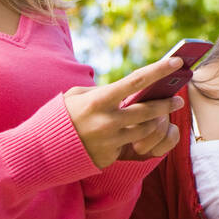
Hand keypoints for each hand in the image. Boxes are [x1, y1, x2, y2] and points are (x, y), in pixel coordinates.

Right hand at [63, 58, 184, 169]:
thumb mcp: (76, 96)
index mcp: (99, 99)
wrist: (40, 151)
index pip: (137, 80)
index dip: (159, 70)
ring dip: (155, 123)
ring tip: (161, 116)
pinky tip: (136, 134)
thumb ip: (103, 92)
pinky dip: (134, 139)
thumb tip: (127, 92)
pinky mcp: (109, 157)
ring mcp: (110, 141)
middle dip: (167, 104)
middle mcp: (107, 120)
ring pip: (146, 130)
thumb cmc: (60, 116)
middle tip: (179, 100)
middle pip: (149, 110)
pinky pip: (130, 146)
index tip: (177, 61)